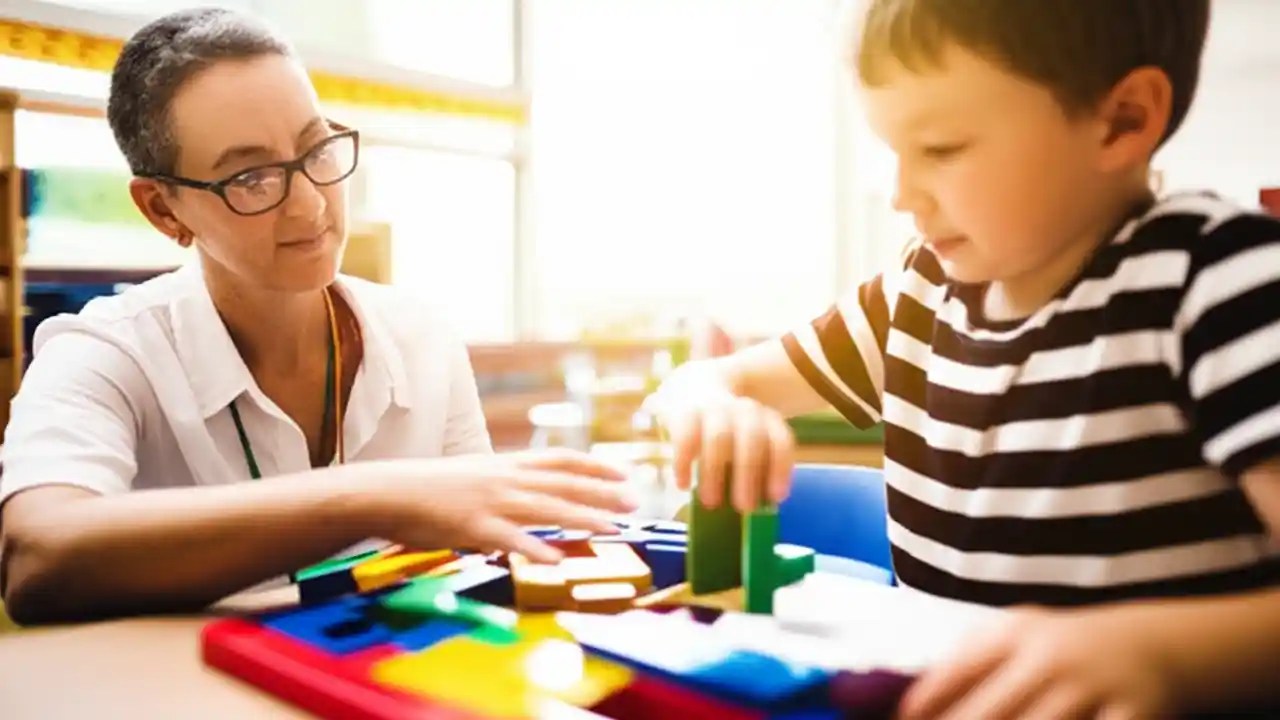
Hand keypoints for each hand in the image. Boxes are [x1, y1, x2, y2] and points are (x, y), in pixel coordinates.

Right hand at [363, 449, 636, 563]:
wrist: (389, 490)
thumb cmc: (431, 487)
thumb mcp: (476, 474)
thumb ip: (507, 481)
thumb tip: (534, 490)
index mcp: (508, 464)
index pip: (562, 459)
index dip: (596, 467)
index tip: (624, 475)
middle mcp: (506, 478)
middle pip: (565, 484)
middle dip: (603, 494)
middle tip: (635, 503)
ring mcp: (491, 501)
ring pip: (547, 508)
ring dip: (583, 519)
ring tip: (613, 530)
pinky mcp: (473, 526)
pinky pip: (509, 539)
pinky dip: (534, 548)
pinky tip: (556, 560)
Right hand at [651, 390, 795, 512]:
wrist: (697, 385)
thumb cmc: (727, 429)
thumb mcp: (747, 442)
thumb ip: (755, 469)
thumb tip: (761, 505)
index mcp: (766, 419)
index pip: (780, 441)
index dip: (780, 469)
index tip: (776, 497)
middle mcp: (744, 410)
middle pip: (752, 438)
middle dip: (748, 473)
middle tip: (743, 507)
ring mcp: (715, 408)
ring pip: (719, 437)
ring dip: (715, 472)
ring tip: (710, 502)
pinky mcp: (685, 411)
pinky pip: (686, 436)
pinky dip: (684, 463)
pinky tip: (683, 484)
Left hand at [898, 606, 1175, 719]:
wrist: (1159, 647)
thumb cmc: (1065, 648)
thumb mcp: (1018, 635)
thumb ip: (967, 662)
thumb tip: (908, 705)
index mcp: (1015, 635)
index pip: (956, 673)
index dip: (923, 707)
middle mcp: (1051, 659)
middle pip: (990, 714)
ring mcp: (1093, 689)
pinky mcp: (1134, 716)